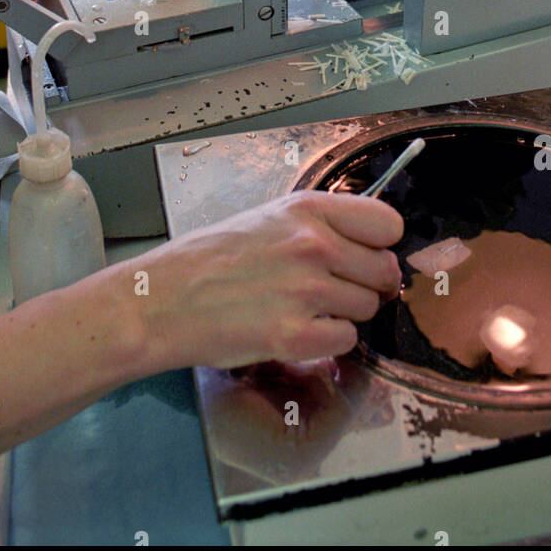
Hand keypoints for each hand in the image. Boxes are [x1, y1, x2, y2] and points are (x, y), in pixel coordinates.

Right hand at [126, 190, 403, 372]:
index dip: (381, 244)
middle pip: (384, 270)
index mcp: (307, 209)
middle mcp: (312, 244)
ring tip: (303, 308)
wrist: (162, 300)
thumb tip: (370, 247)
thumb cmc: (208, 259)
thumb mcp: (267, 218)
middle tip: (334, 289)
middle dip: (366, 283)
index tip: (367, 253)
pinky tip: (297, 329)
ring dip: (344, 313)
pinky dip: (328, 341)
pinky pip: (346, 340)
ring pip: (367, 307)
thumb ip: (319, 226)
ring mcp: (306, 290)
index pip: (388, 223)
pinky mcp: (295, 335)